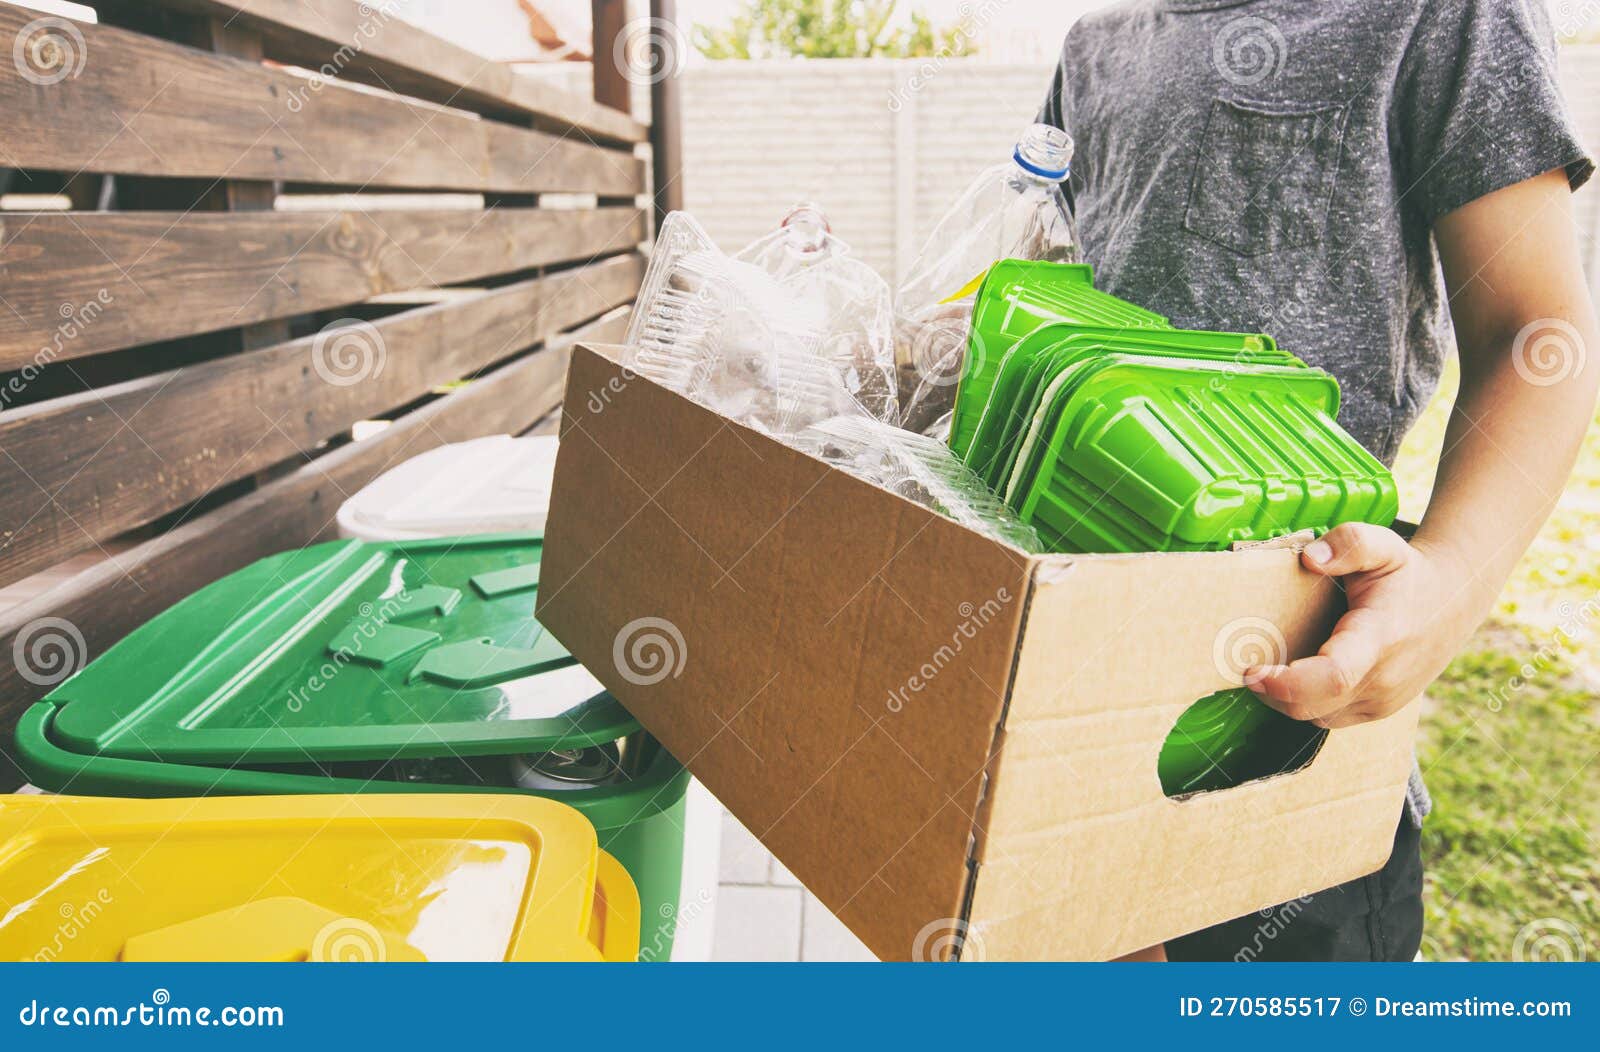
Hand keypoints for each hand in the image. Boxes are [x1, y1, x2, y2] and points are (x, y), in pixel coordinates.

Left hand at [1244, 523, 1481, 728]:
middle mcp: (1384, 680)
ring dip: (1286, 699)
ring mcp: (1382, 702)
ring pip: (1318, 716)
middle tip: (1246, 668)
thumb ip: (1350, 543)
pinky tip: (1294, 675)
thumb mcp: (1384, 544)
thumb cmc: (1408, 573)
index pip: (1333, 676)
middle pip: (1315, 705)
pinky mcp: (1377, 710)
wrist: (1453, 602)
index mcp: (1381, 639)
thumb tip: (1310, 558)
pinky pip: (1329, 717)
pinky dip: (1306, 702)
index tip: (1251, 671)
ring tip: (1268, 668)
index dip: (1288, 683)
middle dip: (1272, 693)